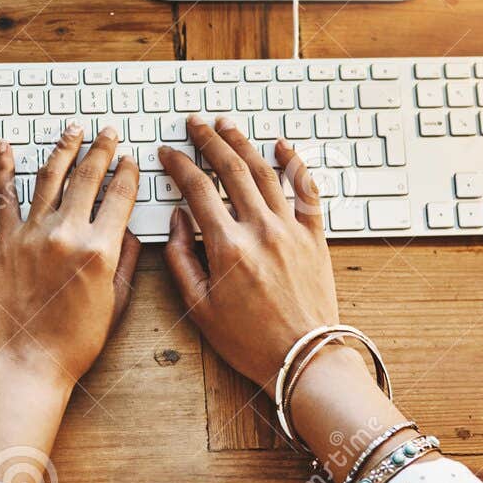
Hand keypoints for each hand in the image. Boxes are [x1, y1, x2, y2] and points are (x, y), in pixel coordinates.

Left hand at [0, 124, 141, 389]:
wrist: (27, 362)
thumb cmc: (74, 343)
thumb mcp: (116, 302)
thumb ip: (125, 260)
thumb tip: (127, 230)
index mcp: (99, 250)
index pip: (120, 196)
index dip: (128, 172)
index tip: (131, 159)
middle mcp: (65, 234)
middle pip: (87, 177)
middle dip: (100, 149)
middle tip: (107, 132)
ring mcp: (32, 235)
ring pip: (50, 177)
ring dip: (63, 148)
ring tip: (72, 130)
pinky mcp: (5, 243)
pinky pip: (4, 197)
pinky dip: (4, 169)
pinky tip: (6, 149)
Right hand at [160, 116, 336, 393]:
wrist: (303, 358)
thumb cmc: (249, 341)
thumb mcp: (200, 307)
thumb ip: (182, 260)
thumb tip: (178, 221)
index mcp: (228, 247)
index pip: (197, 189)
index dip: (179, 165)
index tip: (168, 153)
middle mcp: (261, 230)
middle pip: (231, 169)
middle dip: (209, 140)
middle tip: (195, 124)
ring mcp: (291, 230)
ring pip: (265, 171)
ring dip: (244, 143)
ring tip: (228, 126)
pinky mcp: (314, 237)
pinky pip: (306, 190)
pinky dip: (294, 163)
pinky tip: (282, 147)